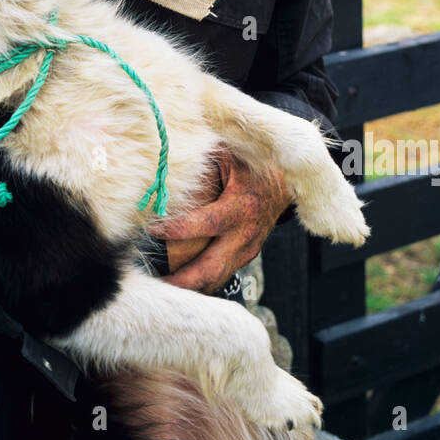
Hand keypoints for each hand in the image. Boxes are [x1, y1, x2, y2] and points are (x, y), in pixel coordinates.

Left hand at [149, 144, 291, 293]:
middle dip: (181, 280)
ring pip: (216, 277)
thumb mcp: (229, 153)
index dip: (178, 229)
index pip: (207, 224)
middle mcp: (246, 233)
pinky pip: (222, 273)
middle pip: (210, 268)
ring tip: (161, 285)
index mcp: (242, 206)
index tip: (152, 229)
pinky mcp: (247, 254)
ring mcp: (248, 248)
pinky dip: (201, 279)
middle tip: (154, 282)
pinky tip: (180, 278)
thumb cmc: (254, 161)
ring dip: (190, 285)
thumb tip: (166, 158)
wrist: (287, 179)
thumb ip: (201, 158)